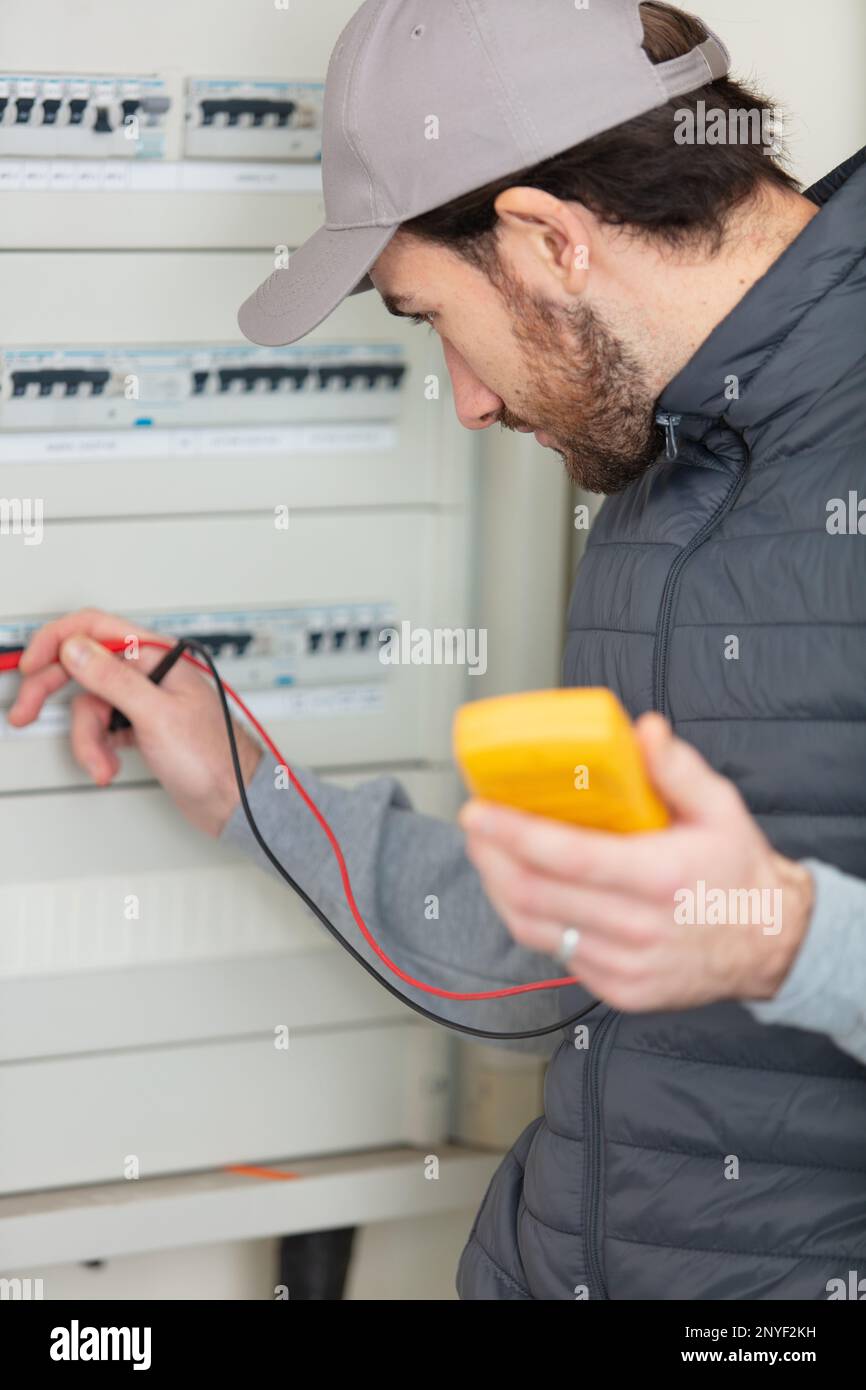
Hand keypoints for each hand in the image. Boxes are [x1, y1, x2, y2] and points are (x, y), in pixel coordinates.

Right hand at [8, 608, 261, 837]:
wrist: (233, 801)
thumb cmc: (214, 758)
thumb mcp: (156, 715)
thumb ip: (113, 679)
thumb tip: (75, 647)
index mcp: (157, 656)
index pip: (95, 628)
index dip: (57, 641)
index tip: (31, 664)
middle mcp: (149, 673)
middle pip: (84, 667)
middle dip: (52, 692)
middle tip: (24, 712)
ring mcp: (144, 700)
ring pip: (91, 706)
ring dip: (88, 739)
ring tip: (100, 763)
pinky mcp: (141, 727)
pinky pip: (103, 728)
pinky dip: (99, 748)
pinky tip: (109, 764)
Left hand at [460, 712, 813, 1011]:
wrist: (770, 946)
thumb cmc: (737, 874)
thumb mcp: (720, 808)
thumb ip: (676, 768)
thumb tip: (642, 730)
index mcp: (660, 877)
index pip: (567, 857)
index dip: (513, 834)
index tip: (479, 811)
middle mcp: (638, 927)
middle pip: (534, 895)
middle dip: (490, 857)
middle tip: (475, 825)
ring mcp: (624, 965)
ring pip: (533, 929)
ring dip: (499, 888)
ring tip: (489, 853)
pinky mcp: (617, 990)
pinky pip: (555, 953)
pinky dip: (531, 918)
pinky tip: (526, 889)